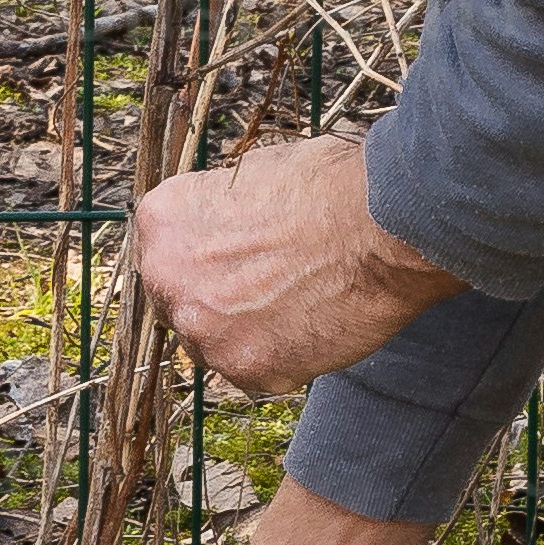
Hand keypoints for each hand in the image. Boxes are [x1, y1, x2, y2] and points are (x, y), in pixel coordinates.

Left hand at [130, 128, 455, 394]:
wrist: (381, 227)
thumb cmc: (328, 186)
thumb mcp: (252, 174)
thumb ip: (218, 210)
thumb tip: (221, 226)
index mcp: (161, 220)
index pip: (164, 251)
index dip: (204, 254)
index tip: (235, 256)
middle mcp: (167, 278)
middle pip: (179, 301)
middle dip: (215, 297)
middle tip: (266, 285)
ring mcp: (203, 330)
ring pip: (214, 342)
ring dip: (245, 332)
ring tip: (299, 303)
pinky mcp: (245, 369)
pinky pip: (253, 370)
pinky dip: (281, 356)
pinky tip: (313, 325)